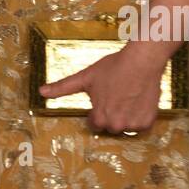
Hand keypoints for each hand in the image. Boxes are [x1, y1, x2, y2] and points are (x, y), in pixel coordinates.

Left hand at [38, 40, 165, 133]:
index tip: (103, 99)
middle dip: (112, 114)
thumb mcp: (85, 77)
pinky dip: (140, 116)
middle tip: (116, 96)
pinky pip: (141, 125)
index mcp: (99, 118)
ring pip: (126, 127)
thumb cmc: (112, 68)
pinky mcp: (148, 122)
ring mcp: (133, 125)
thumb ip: (62, 88)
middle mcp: (116, 125)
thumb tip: (41, 92)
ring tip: (127, 97)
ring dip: (126, 116)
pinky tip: (138, 101)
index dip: (97, 111)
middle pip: (111, 126)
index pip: (95, 124)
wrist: (141, 62)